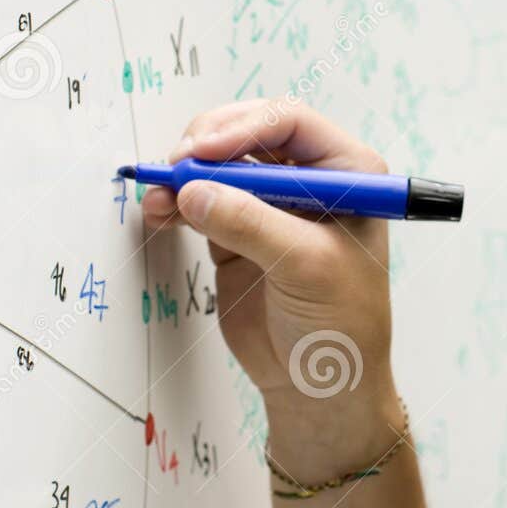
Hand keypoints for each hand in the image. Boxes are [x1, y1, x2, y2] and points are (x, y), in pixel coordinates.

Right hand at [141, 100, 398, 460]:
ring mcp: (270, 206)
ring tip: (158, 195)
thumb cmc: (341, 324)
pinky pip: (200, 201)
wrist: (320, 385)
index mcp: (348, 172)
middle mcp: (309, 180)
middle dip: (208, 145)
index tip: (205, 150)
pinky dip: (176, 202)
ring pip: (219, 166)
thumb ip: (251, 223)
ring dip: (185, 173)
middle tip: (176, 167)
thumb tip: (193, 191)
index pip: (291, 123)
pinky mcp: (237, 234)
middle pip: (249, 134)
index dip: (245, 127)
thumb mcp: (305, 266)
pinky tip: (158, 211)